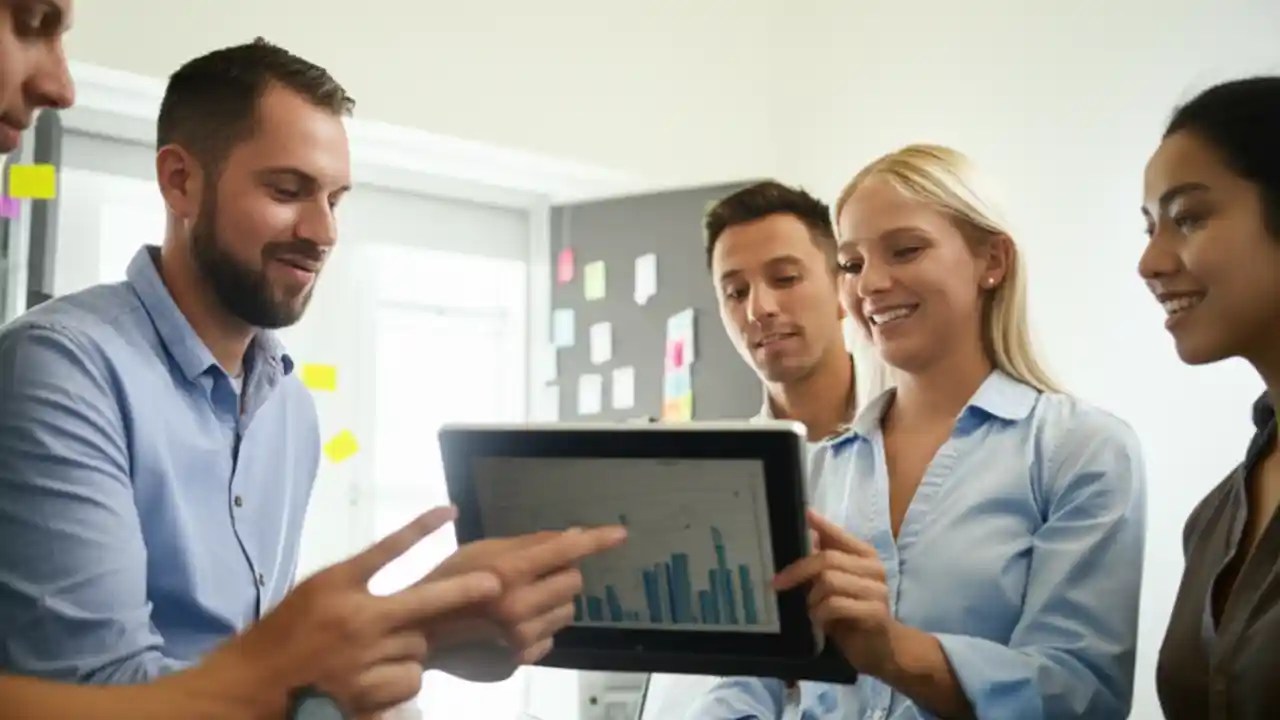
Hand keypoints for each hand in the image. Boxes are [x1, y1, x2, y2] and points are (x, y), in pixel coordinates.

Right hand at [199, 506, 501, 717]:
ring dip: (415, 648)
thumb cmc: (286, 631)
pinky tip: (382, 675)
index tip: (451, 510)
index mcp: (339, 590)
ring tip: (387, 650)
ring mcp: (362, 663)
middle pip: (424, 606)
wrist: (253, 685)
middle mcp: (355, 624)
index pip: (386, 551)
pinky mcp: (365, 696)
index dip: (420, 529)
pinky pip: (409, 683)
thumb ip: (360, 575)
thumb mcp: (318, 589)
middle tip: (492, 587)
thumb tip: (407, 552)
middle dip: (458, 597)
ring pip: (420, 650)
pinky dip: (405, 679)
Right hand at [421, 525, 627, 677]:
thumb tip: (575, 536)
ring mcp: (520, 639)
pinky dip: (540, 627)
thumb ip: (529, 544)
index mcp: (508, 573)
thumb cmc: (449, 581)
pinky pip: (550, 637)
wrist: (420, 633)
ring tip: (524, 599)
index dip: (596, 540)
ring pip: (567, 611)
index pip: (565, 552)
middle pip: (573, 582)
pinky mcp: (520, 661)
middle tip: (538, 573)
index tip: (620, 534)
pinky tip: (513, 624)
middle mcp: (518, 607)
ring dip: (554, 601)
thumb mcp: (481, 551)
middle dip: (562, 573)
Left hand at [773, 509, 896, 675]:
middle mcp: (873, 567)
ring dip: (812, 600)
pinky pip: (835, 605)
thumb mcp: (833, 585)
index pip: (837, 534)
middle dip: (798, 571)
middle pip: (827, 559)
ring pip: (829, 582)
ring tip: (811, 611)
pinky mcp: (875, 613)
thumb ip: (823, 560)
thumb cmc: (852, 614)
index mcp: (864, 555)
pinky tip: (820, 622)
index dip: (819, 525)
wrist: (880, 649)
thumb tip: (806, 530)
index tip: (802, 515)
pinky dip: (820, 614)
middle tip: (778, 584)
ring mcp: (877, 590)